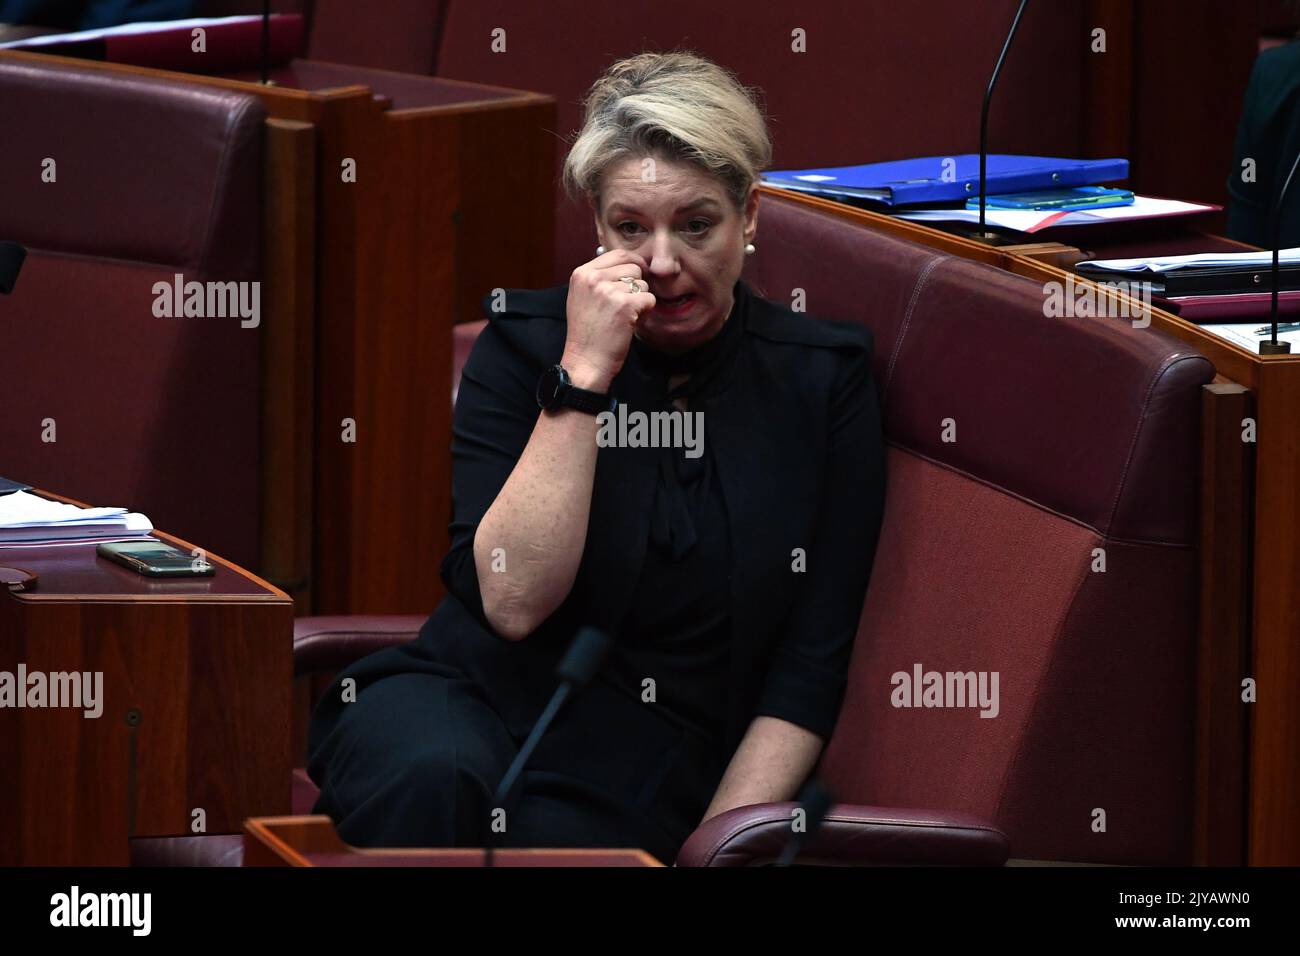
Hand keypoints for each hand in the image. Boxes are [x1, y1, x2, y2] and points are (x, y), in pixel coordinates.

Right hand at [561, 249, 655, 390]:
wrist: (585, 360)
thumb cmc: (587, 333)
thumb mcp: (583, 297)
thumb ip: (600, 278)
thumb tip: (629, 263)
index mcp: (581, 273)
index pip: (617, 254)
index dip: (633, 263)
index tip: (637, 275)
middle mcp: (593, 278)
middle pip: (633, 267)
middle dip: (636, 285)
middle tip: (626, 305)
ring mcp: (609, 290)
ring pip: (642, 284)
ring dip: (640, 300)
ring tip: (625, 316)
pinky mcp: (625, 305)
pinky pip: (649, 298)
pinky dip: (646, 312)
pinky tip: (631, 323)